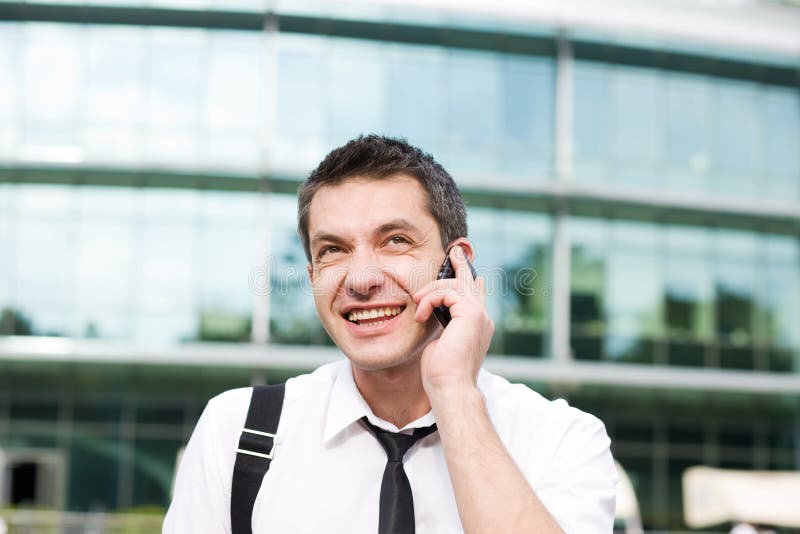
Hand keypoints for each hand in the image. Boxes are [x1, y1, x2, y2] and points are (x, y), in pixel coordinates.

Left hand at [412, 246, 494, 394]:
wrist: (450, 387)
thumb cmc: (441, 374)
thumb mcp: (440, 344)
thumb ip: (442, 327)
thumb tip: (432, 315)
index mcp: (477, 327)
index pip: (476, 297)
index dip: (470, 281)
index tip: (466, 269)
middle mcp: (482, 319)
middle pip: (471, 284)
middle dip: (461, 265)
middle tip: (454, 251)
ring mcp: (479, 315)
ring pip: (454, 286)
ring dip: (430, 292)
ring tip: (417, 304)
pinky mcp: (470, 314)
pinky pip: (447, 293)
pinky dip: (430, 300)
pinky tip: (421, 314)